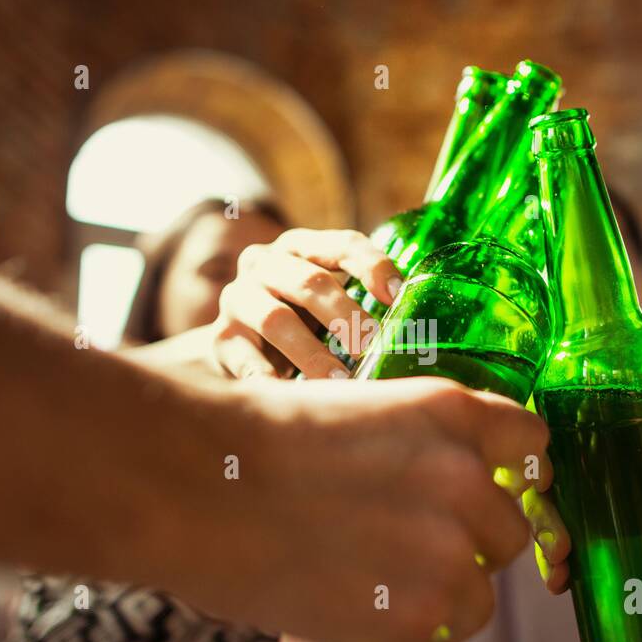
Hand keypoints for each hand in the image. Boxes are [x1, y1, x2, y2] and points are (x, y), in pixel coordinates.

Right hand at [180, 375, 550, 641]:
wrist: (188, 483)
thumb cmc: (245, 443)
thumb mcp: (352, 412)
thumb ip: (413, 446)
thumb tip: (442, 488)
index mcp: (450, 413)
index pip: (529, 445)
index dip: (504, 477)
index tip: (476, 498)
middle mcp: (464, 477)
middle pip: (506, 531)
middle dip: (458, 548)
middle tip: (392, 555)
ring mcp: (447, 549)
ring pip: (477, 596)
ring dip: (424, 603)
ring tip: (350, 596)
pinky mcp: (417, 614)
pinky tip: (315, 627)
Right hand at [209, 228, 401, 378]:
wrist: (235, 340)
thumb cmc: (300, 316)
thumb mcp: (327, 298)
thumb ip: (363, 302)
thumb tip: (420, 334)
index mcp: (302, 247)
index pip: (342, 244)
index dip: (372, 265)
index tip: (399, 293)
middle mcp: (266, 265)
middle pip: (309, 282)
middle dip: (345, 314)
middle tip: (372, 343)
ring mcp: (239, 300)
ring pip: (275, 320)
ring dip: (311, 353)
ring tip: (340, 380)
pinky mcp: (221, 338)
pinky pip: (244, 359)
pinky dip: (269, 379)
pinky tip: (292, 398)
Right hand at [527, 415, 641, 593]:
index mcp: (592, 424)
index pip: (545, 435)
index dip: (533, 456)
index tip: (546, 480)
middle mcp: (576, 460)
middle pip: (540, 485)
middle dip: (542, 519)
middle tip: (560, 547)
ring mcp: (580, 497)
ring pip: (545, 518)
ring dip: (544, 547)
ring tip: (559, 575)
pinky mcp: (591, 527)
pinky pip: (562, 544)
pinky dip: (557, 565)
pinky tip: (561, 585)